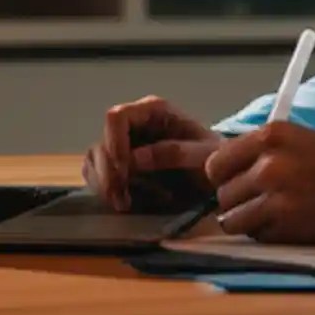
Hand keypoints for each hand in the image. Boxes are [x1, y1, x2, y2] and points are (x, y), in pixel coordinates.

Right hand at [82, 96, 223, 211]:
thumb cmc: (216, 159)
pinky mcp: (120, 164)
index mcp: (153, 111)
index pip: (117, 117)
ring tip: (124, 204)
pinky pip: (98, 174)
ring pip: (95, 159)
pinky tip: (126, 202)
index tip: (123, 170)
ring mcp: (124, 144)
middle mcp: (134, 124)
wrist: (219, 176)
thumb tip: (136, 158)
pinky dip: (106, 190)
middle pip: (102, 141)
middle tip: (122, 198)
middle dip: (109, 173)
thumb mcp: (204, 155)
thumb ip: (174, 152)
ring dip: (105, 185)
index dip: (114, 142)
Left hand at [205, 122, 314, 243]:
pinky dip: (268, 235)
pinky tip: (292, 224)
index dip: (224, 178)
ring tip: (275, 215)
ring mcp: (275, 197)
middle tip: (263, 202)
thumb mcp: (297, 139)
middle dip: (238, 202)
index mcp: (269, 136)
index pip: (215, 164)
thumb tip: (221, 173)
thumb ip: (259, 152)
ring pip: (232, 220)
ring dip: (249, 222)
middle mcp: (268, 164)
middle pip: (222, 195)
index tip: (236, 184)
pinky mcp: (287, 226)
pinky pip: (256, 237)